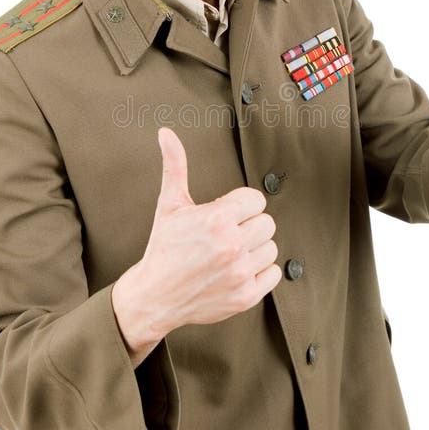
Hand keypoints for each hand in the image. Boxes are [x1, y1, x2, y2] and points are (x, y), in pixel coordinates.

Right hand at [112, 127, 281, 363]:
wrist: (155, 296)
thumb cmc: (164, 247)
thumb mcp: (170, 205)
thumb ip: (175, 166)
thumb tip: (166, 133)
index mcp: (217, 218)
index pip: (257, 200)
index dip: (241, 206)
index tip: (226, 215)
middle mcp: (232, 245)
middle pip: (267, 223)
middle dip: (249, 226)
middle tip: (228, 234)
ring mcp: (240, 272)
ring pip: (272, 248)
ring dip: (255, 249)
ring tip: (231, 253)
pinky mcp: (246, 295)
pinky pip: (273, 273)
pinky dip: (260, 272)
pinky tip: (238, 269)